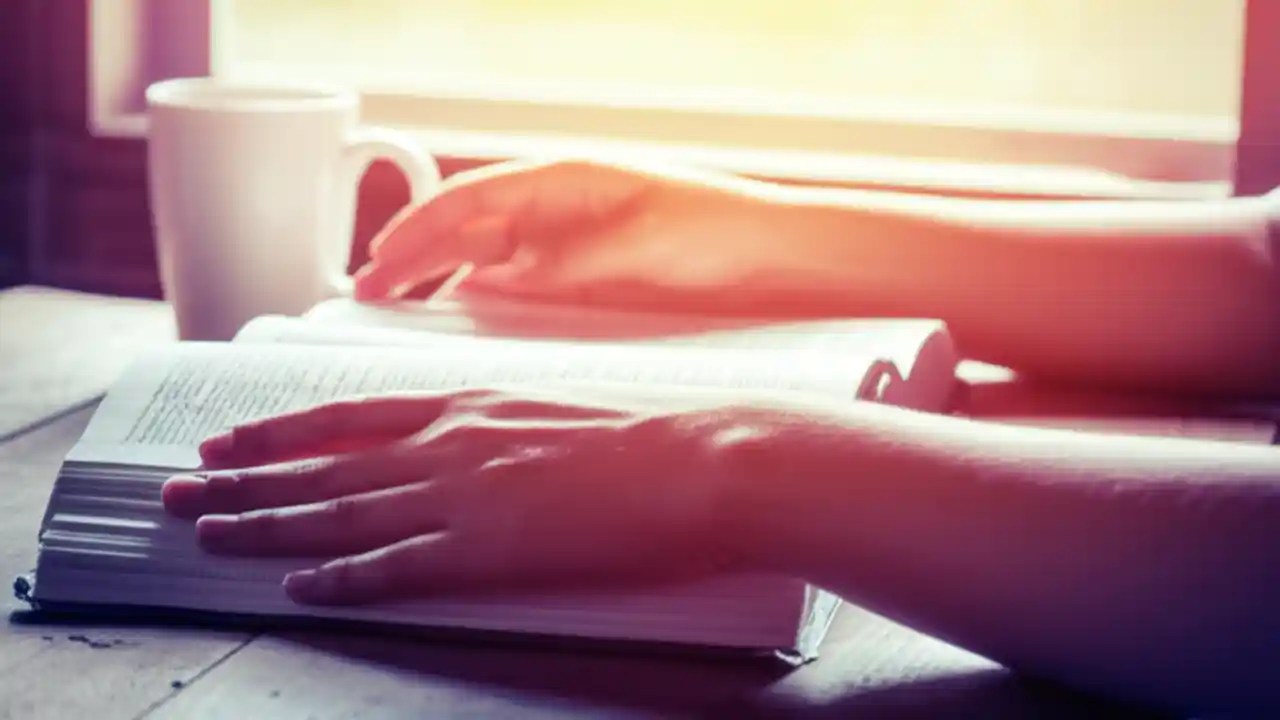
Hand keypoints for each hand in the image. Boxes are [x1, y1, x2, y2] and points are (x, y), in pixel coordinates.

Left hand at [162, 389, 755, 604]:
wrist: (700, 459)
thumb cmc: (644, 434)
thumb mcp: (552, 406)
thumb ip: (495, 422)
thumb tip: (463, 438)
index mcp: (467, 403)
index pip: (348, 415)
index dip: (280, 430)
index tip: (230, 438)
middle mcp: (448, 443)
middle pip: (323, 465)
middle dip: (242, 480)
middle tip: (179, 491)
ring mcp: (463, 496)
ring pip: (339, 512)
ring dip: (266, 525)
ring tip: (209, 532)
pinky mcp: (488, 549)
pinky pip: (395, 567)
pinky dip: (341, 577)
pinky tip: (300, 585)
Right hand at [352, 160, 802, 307]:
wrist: (774, 259)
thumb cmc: (714, 231)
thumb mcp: (633, 244)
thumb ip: (563, 263)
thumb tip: (498, 280)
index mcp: (561, 182)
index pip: (469, 201)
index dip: (415, 228)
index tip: (377, 260)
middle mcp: (557, 211)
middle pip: (467, 231)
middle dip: (414, 258)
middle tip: (368, 295)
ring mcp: (570, 246)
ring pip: (489, 262)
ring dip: (444, 283)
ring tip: (401, 312)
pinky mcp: (589, 280)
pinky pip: (525, 290)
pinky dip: (490, 305)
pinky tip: (469, 325)